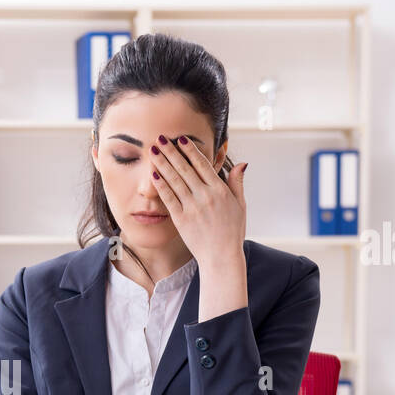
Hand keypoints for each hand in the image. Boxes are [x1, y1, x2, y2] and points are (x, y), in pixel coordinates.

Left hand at [149, 134, 247, 266]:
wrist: (221, 257)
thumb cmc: (232, 231)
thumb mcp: (240, 205)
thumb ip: (237, 183)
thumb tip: (242, 163)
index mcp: (220, 190)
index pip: (203, 165)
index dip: (190, 150)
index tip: (181, 139)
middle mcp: (205, 196)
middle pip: (185, 169)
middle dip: (171, 152)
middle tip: (160, 138)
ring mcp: (192, 208)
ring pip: (175, 181)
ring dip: (162, 164)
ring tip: (153, 151)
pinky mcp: (181, 220)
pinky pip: (169, 199)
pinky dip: (161, 186)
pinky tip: (153, 175)